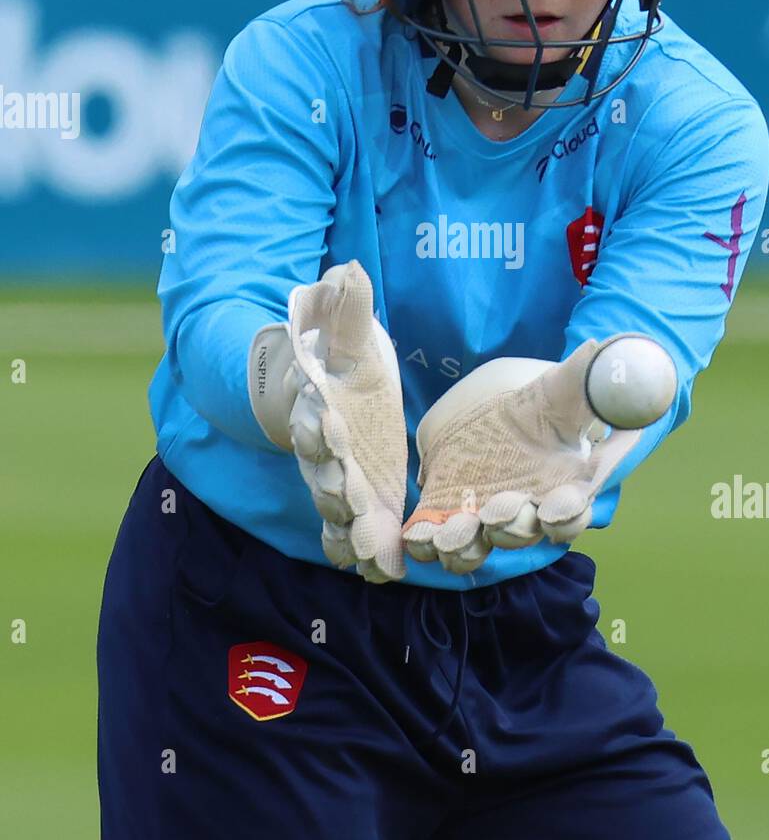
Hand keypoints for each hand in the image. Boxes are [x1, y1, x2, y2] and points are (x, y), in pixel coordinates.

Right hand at [287, 261, 407, 582]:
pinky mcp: (365, 507)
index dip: (315, 413)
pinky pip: (361, 536)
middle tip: (346, 491)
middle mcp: (322, 452)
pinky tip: (386, 571)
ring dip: (349, 530)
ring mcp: (341, 485)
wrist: (331, 399)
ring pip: (337, 513)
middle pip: (321, 470)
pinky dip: (371, 554)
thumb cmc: (338, 361)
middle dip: (332, 482)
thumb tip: (348, 268)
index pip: (310, 410)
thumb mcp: (348, 333)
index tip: (325, 414)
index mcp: (316, 405)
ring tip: (364, 549)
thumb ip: (347, 307)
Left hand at [402, 337, 660, 575]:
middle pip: (522, 533)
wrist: (493, 406)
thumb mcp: (562, 386)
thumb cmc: (540, 401)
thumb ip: (588, 378)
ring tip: (450, 535)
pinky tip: (415, 536)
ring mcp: (482, 519)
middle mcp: (524, 513)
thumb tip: (609, 352)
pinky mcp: (443, 515)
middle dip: (510, 527)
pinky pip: (435, 541)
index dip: (566, 516)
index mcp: (562, 490)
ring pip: (478, 547)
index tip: (555, 508)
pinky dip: (424, 544)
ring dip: (465, 546)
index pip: (571, 514)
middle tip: (496, 512)